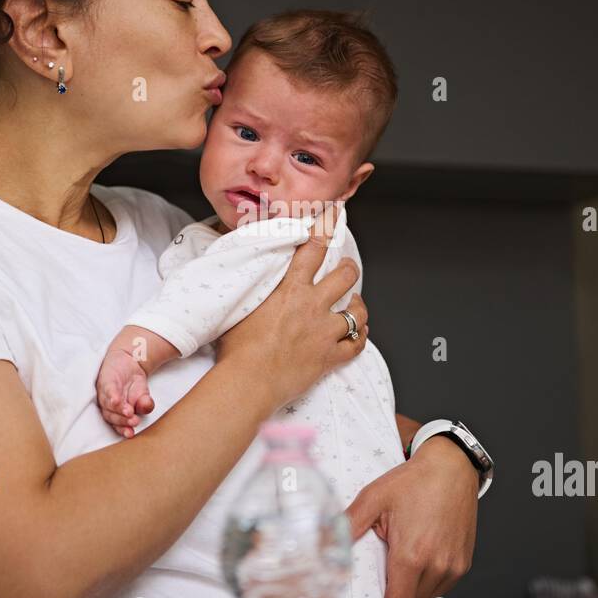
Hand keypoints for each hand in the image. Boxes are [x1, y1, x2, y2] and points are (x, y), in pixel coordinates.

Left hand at [95, 347, 154, 438]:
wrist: (128, 361)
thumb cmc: (133, 384)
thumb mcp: (143, 395)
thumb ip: (145, 403)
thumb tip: (146, 407)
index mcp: (115, 413)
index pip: (117, 425)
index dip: (123, 430)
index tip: (131, 434)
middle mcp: (107, 406)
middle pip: (111, 416)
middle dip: (123, 420)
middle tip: (134, 421)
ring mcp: (105, 394)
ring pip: (108, 405)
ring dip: (118, 410)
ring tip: (129, 412)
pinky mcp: (106, 381)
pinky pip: (107, 390)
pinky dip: (112, 396)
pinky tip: (116, 400)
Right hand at [215, 209, 368, 410]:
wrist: (248, 382)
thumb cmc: (237, 349)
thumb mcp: (242, 308)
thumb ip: (255, 292)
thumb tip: (249, 281)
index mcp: (290, 290)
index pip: (312, 250)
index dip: (325, 229)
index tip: (333, 216)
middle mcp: (312, 306)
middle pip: (345, 276)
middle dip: (349, 268)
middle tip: (347, 267)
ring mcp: (324, 332)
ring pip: (357, 312)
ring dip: (358, 306)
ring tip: (356, 303)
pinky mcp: (329, 357)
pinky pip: (356, 345)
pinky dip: (359, 338)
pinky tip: (357, 334)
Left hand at [344, 437, 479, 597]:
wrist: (451, 467)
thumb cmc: (415, 480)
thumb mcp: (373, 497)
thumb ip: (349, 524)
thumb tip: (326, 541)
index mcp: (411, 555)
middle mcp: (436, 565)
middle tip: (379, 587)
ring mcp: (453, 566)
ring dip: (410, 595)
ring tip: (397, 571)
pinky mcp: (463, 563)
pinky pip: (441, 588)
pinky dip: (426, 585)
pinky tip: (416, 564)